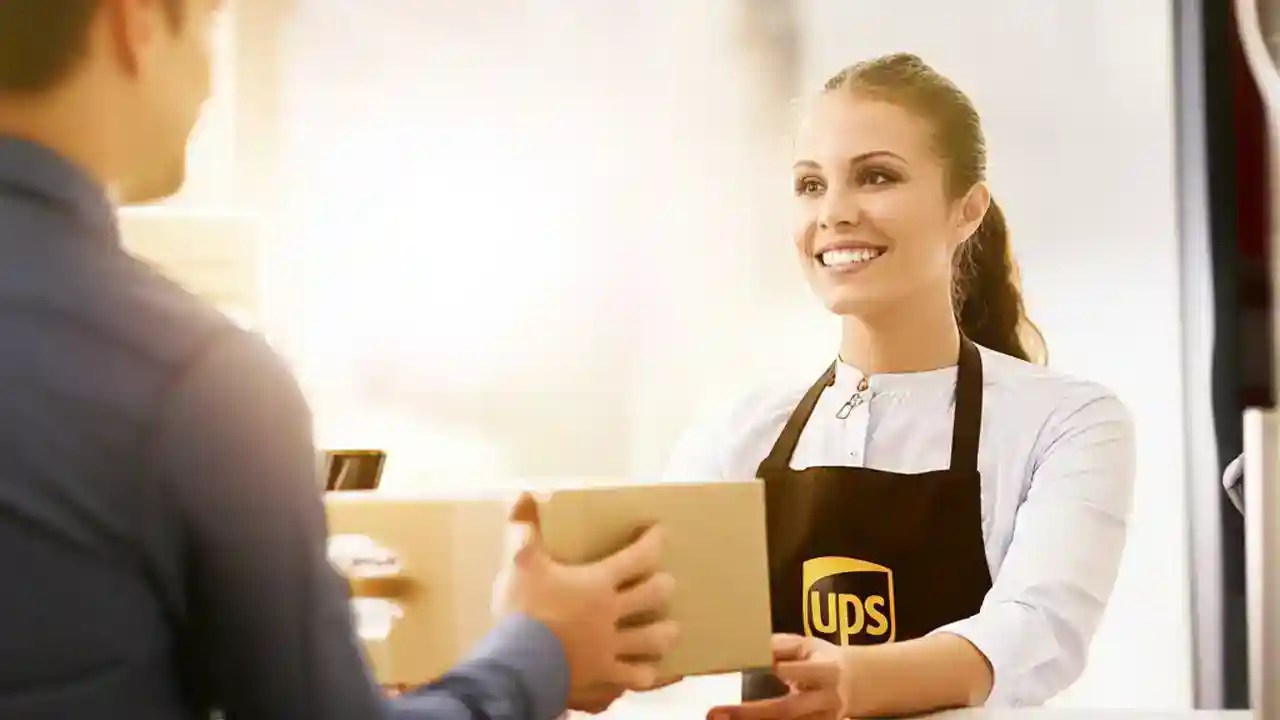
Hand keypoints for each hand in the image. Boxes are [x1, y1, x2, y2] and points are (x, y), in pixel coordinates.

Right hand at [493, 493, 679, 711]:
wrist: (519, 665)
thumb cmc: (523, 611)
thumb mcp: (521, 564)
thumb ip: (525, 530)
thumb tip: (524, 494)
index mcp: (597, 583)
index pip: (638, 556)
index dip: (653, 542)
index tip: (660, 533)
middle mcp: (612, 613)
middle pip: (654, 595)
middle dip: (663, 586)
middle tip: (665, 583)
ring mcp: (611, 648)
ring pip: (653, 639)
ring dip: (665, 632)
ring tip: (670, 628)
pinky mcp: (604, 676)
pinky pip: (635, 677)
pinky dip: (646, 674)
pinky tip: (650, 671)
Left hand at [706, 635, 844, 719]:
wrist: (855, 683)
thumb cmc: (822, 659)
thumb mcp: (806, 645)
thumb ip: (780, 646)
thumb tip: (748, 646)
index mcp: (826, 670)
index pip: (798, 671)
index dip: (778, 670)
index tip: (747, 667)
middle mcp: (825, 700)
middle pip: (786, 709)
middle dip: (750, 713)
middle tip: (716, 712)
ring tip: (720, 719)